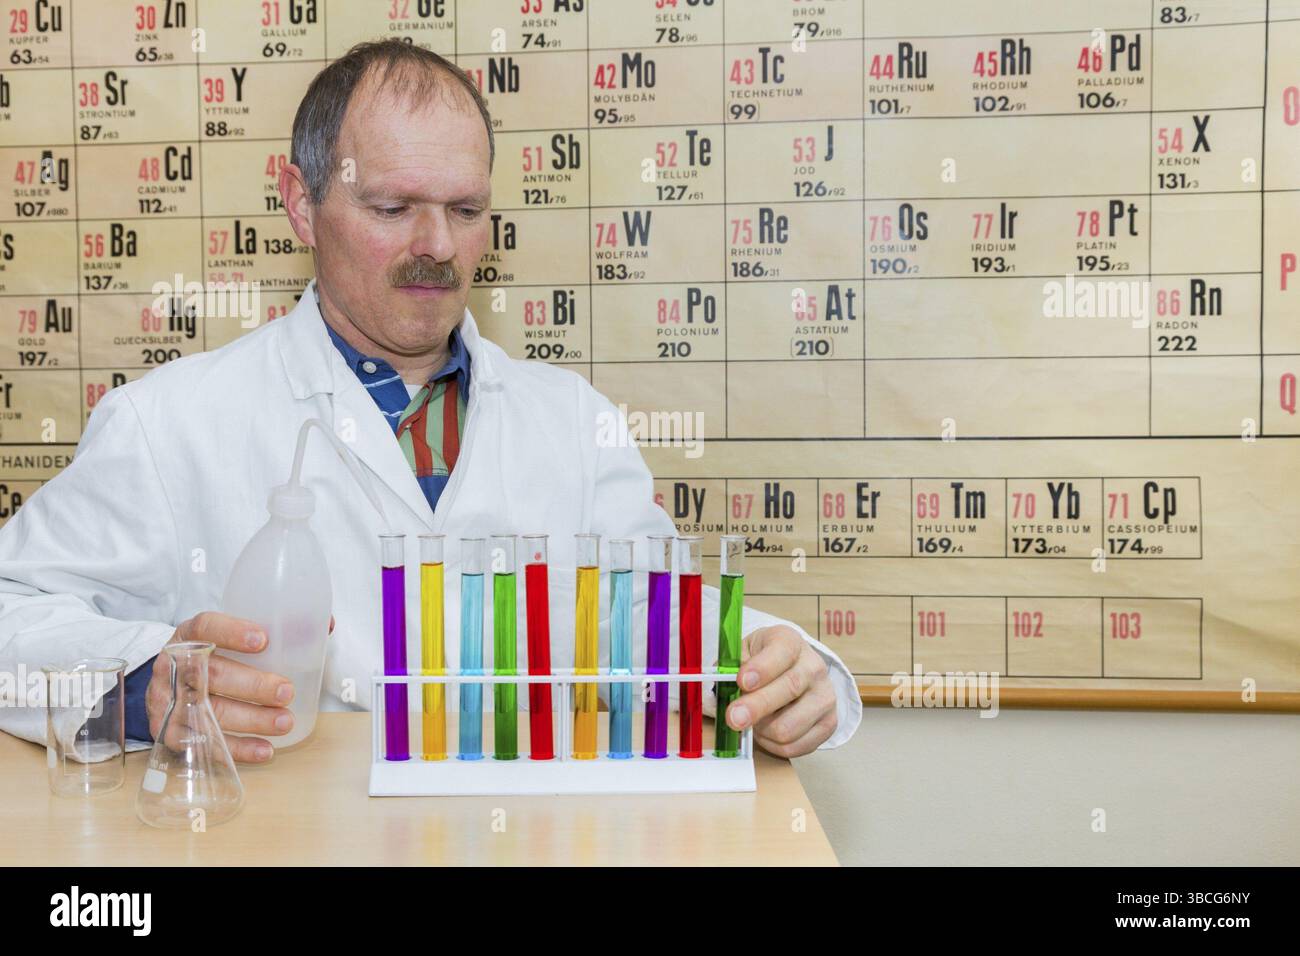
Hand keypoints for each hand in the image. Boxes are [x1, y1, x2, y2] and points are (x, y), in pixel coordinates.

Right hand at [146, 611, 334, 763]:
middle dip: (252, 685)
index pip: (204, 627)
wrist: (166, 686)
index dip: (231, 632)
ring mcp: (169, 702)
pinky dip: (238, 748)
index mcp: (189, 637)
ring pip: (210, 712)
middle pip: (211, 674)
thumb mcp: (229, 637)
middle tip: (286, 691)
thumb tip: (325, 625)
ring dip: (251, 720)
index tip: (263, 639)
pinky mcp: (171, 733)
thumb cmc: (212, 658)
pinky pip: (204, 744)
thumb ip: (275, 628)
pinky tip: (264, 749)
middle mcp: (174, 668)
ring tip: (285, 722)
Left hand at [723, 625, 836, 757]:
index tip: (742, 681)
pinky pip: (795, 746)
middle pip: (789, 690)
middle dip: (757, 707)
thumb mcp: (744, 652)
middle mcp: (814, 667)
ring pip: (789, 726)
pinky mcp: (829, 723)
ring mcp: (825, 696)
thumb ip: (731, 667)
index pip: (781, 652)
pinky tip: (766, 732)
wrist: (792, 671)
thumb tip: (720, 686)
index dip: (761, 668)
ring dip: (762, 730)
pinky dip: (773, 744)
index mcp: (791, 642)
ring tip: (753, 722)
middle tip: (734, 718)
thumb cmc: (762, 662)